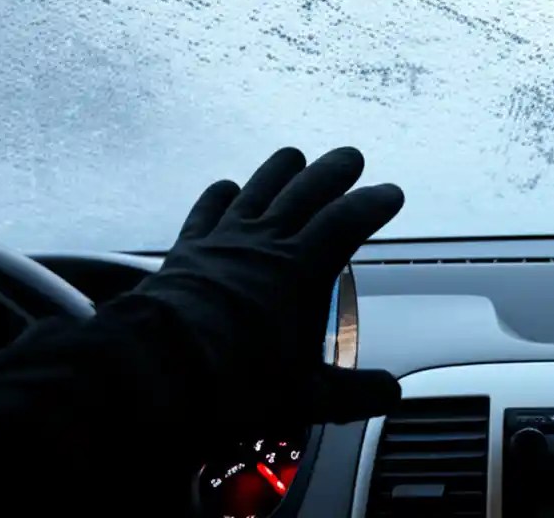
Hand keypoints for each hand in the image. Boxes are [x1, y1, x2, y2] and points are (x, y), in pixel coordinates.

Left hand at [135, 146, 403, 429]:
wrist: (162, 368)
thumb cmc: (238, 380)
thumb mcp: (308, 396)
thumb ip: (355, 394)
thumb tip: (390, 396)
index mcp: (302, 268)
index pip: (347, 221)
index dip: (372, 204)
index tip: (391, 193)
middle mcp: (266, 243)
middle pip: (305, 191)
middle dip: (332, 172)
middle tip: (350, 157)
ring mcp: (224, 242)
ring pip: (257, 190)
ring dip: (279, 171)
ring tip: (294, 156)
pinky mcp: (188, 251)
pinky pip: (207, 212)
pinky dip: (219, 197)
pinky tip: (225, 188)